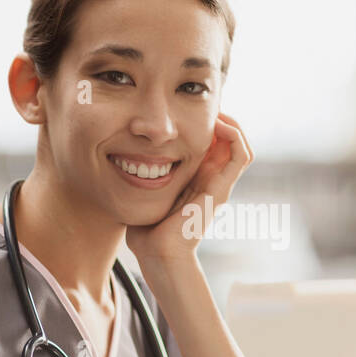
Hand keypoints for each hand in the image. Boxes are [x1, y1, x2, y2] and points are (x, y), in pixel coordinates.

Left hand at [125, 111, 251, 265]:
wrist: (158, 254)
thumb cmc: (147, 230)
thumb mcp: (141, 190)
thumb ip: (137, 173)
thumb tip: (115, 153)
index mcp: (195, 177)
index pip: (210, 141)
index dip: (203, 120)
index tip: (185, 105)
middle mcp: (211, 179)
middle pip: (227, 138)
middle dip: (217, 115)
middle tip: (200, 101)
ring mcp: (219, 184)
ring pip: (240, 143)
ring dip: (231, 122)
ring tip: (214, 110)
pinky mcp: (222, 190)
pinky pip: (241, 156)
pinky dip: (235, 136)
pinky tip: (218, 124)